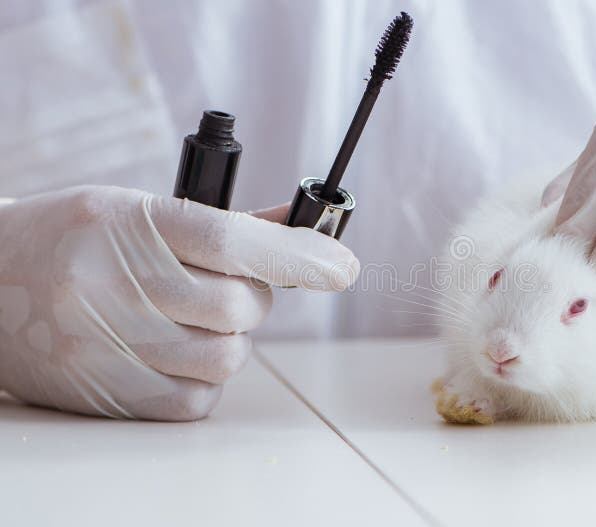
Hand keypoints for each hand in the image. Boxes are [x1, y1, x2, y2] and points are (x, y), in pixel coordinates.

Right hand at [0, 185, 359, 419]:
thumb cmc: (71, 239)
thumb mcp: (138, 210)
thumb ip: (223, 224)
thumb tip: (300, 229)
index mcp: (126, 223)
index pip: (231, 241)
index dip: (297, 255)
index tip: (342, 269)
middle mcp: (112, 285)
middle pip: (239, 306)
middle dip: (253, 298)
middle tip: (230, 288)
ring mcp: (105, 346)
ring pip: (226, 356)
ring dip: (230, 338)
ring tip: (193, 318)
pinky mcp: (107, 395)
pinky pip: (198, 398)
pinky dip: (204, 376)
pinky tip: (174, 350)